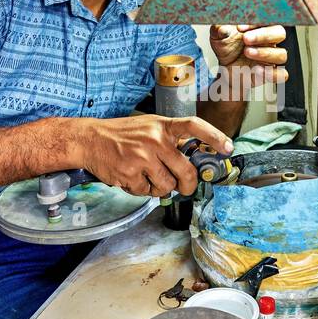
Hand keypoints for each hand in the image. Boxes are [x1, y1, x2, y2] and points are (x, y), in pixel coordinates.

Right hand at [80, 114, 232, 197]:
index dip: (214, 137)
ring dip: (161, 188)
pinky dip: (141, 190)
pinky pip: (147, 192)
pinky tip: (132, 178)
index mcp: (162, 126)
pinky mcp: (130, 174)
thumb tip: (191, 161)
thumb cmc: (121, 134)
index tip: (228, 148)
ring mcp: (142, 158)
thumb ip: (169, 140)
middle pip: (186, 171)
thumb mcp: (148, 127)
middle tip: (184, 187)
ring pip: (167, 186)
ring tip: (147, 177)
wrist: (89, 140)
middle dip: (188, 185)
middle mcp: (155, 140)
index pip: (194, 126)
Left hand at [209, 24, 288, 88]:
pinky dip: (272, 73)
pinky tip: (257, 70)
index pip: (266, 19)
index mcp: (260, 27)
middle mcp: (269, 41)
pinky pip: (281, 74)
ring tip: (247, 52)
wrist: (225, 70)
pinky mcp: (271, 73)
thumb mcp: (219, 37)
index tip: (240, 27)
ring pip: (281, 54)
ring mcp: (272, 58)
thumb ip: (219, 30)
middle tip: (246, 39)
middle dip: (263, 35)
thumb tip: (222, 28)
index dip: (256, 22)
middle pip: (279, 33)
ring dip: (265, 53)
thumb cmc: (228, 49)